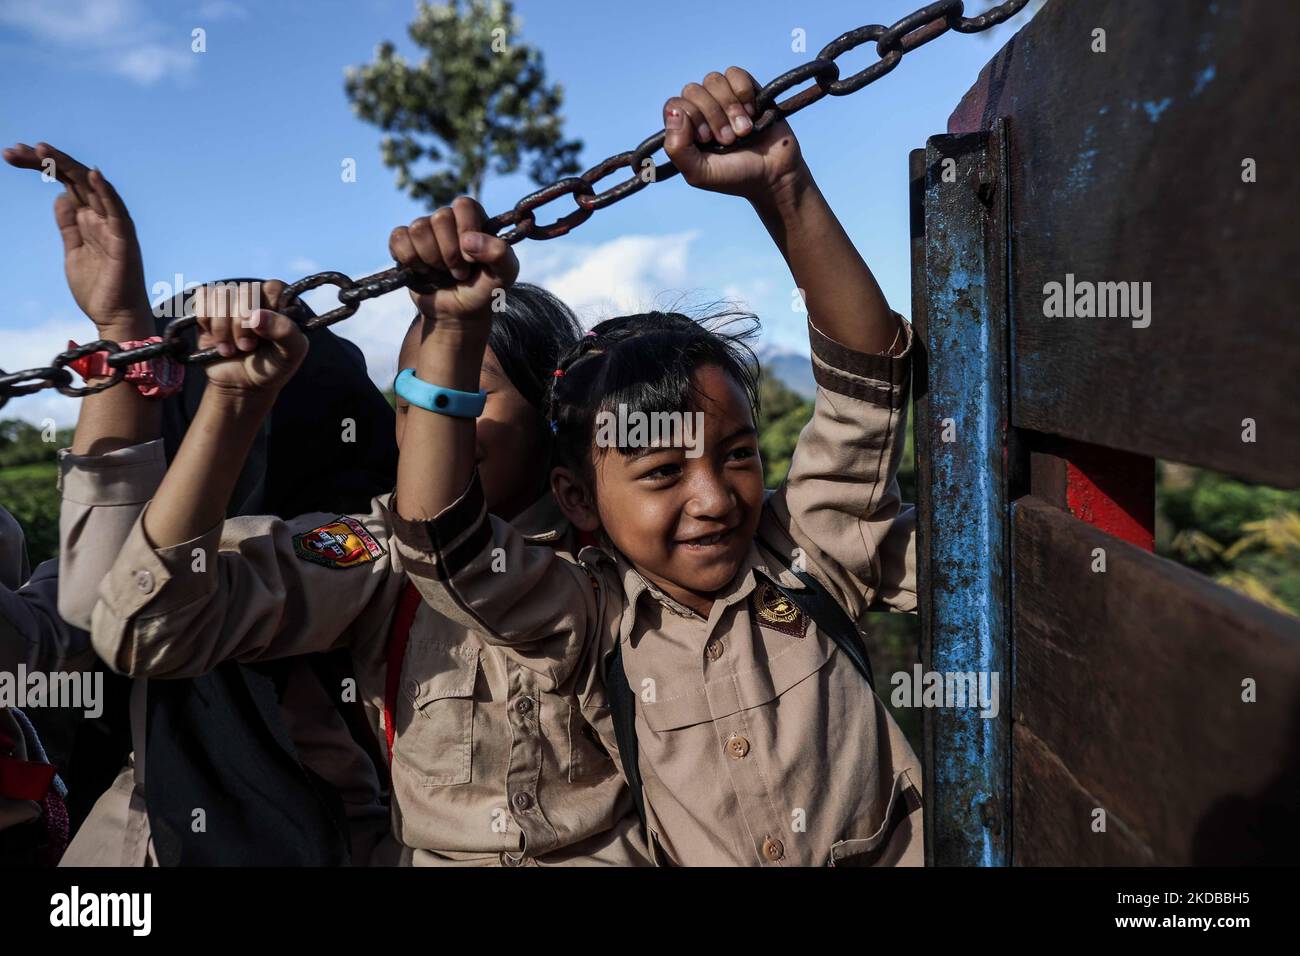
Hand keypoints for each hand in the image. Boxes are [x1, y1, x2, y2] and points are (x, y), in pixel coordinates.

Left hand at [3, 142, 150, 336]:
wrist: (115, 317)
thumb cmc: (99, 289)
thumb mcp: (73, 251)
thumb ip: (68, 225)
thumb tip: (60, 197)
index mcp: (88, 219)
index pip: (64, 182)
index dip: (40, 166)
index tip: (12, 155)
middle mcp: (101, 217)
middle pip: (73, 178)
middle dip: (44, 161)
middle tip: (13, 150)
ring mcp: (113, 226)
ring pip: (91, 187)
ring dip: (67, 166)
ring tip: (40, 150)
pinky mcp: (123, 241)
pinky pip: (117, 212)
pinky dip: (107, 192)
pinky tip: (91, 174)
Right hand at [192, 280, 307, 393]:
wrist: (244, 385)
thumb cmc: (273, 366)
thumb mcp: (291, 353)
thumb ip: (285, 331)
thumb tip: (255, 315)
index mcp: (280, 301)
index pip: (273, 288)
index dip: (265, 311)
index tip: (265, 334)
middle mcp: (256, 296)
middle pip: (244, 291)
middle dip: (242, 324)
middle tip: (248, 346)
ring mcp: (231, 301)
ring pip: (220, 294)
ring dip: (223, 327)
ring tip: (232, 349)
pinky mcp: (208, 308)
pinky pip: (201, 298)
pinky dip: (206, 321)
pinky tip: (217, 340)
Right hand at [389, 197, 518, 326]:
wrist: (458, 314)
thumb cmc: (484, 290)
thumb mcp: (505, 275)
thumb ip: (501, 254)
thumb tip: (468, 241)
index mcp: (473, 219)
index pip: (464, 205)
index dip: (466, 231)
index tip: (472, 258)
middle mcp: (448, 220)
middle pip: (440, 217)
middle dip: (450, 253)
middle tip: (458, 271)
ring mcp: (425, 231)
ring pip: (418, 228)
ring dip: (431, 259)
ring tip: (442, 273)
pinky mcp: (404, 244)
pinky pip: (398, 239)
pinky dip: (411, 261)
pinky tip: (423, 272)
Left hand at [662, 68, 806, 202]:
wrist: (774, 174)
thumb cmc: (734, 176)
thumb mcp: (699, 174)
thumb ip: (677, 148)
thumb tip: (674, 111)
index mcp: (685, 129)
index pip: (674, 105)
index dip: (691, 118)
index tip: (707, 139)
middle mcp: (701, 110)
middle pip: (692, 90)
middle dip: (713, 116)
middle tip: (728, 140)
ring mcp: (723, 98)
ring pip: (713, 80)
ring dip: (730, 108)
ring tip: (743, 131)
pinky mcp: (746, 89)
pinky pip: (734, 73)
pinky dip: (743, 92)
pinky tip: (752, 112)